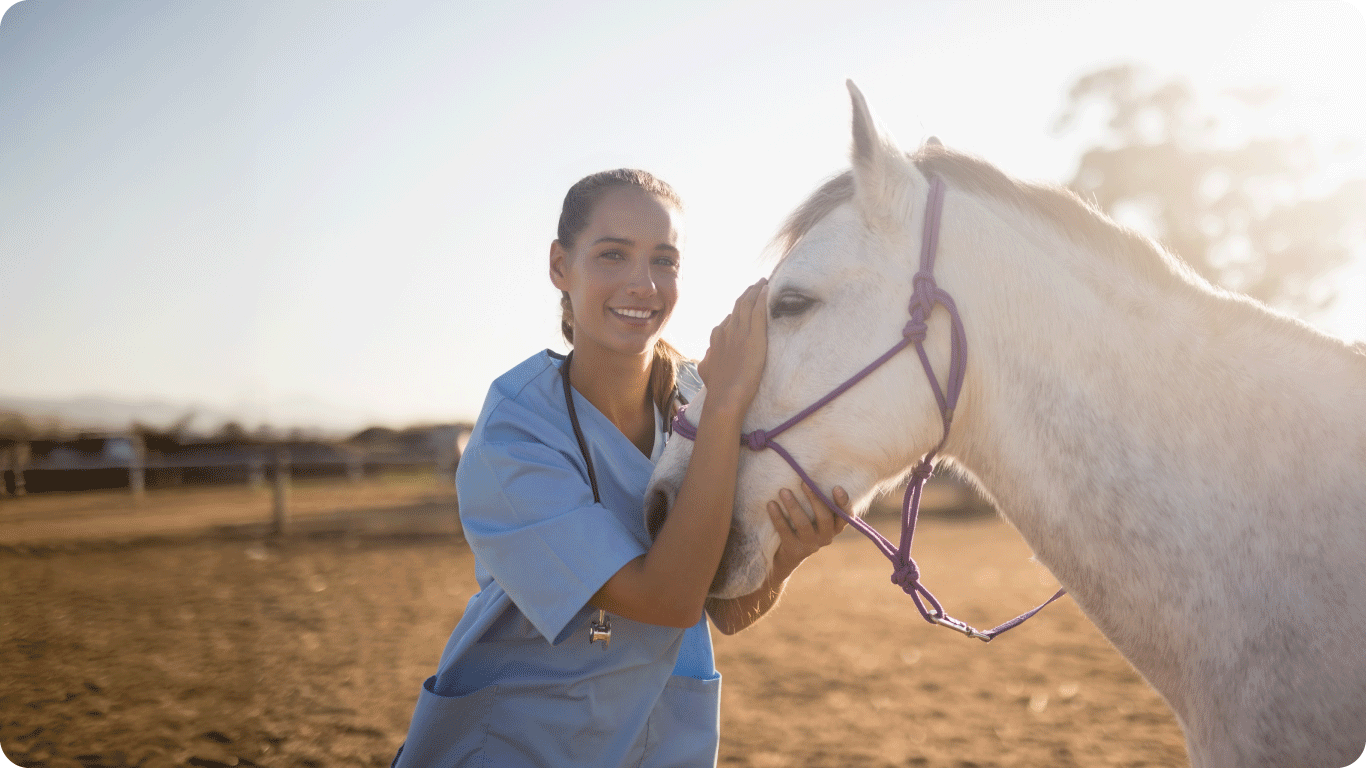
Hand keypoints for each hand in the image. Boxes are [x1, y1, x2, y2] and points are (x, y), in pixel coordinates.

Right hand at [697, 278, 768, 415]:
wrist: (725, 396)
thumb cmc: (717, 388)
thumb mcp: (706, 369)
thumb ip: (708, 358)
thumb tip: (708, 354)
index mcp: (717, 337)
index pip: (729, 318)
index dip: (738, 309)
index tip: (745, 303)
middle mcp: (728, 330)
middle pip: (739, 305)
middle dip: (748, 294)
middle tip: (757, 285)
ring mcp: (740, 332)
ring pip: (748, 304)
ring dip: (756, 291)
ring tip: (764, 282)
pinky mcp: (754, 337)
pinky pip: (759, 311)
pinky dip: (763, 298)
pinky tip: (768, 289)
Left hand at [768, 484, 849, 579]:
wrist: (787, 555)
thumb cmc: (803, 525)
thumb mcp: (814, 515)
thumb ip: (818, 500)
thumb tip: (809, 472)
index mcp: (834, 527)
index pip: (845, 515)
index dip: (843, 502)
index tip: (837, 487)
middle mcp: (826, 537)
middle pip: (824, 517)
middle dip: (814, 498)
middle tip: (803, 482)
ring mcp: (811, 546)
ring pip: (803, 524)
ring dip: (793, 506)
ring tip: (783, 491)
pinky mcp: (794, 550)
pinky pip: (785, 531)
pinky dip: (777, 516)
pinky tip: (771, 504)